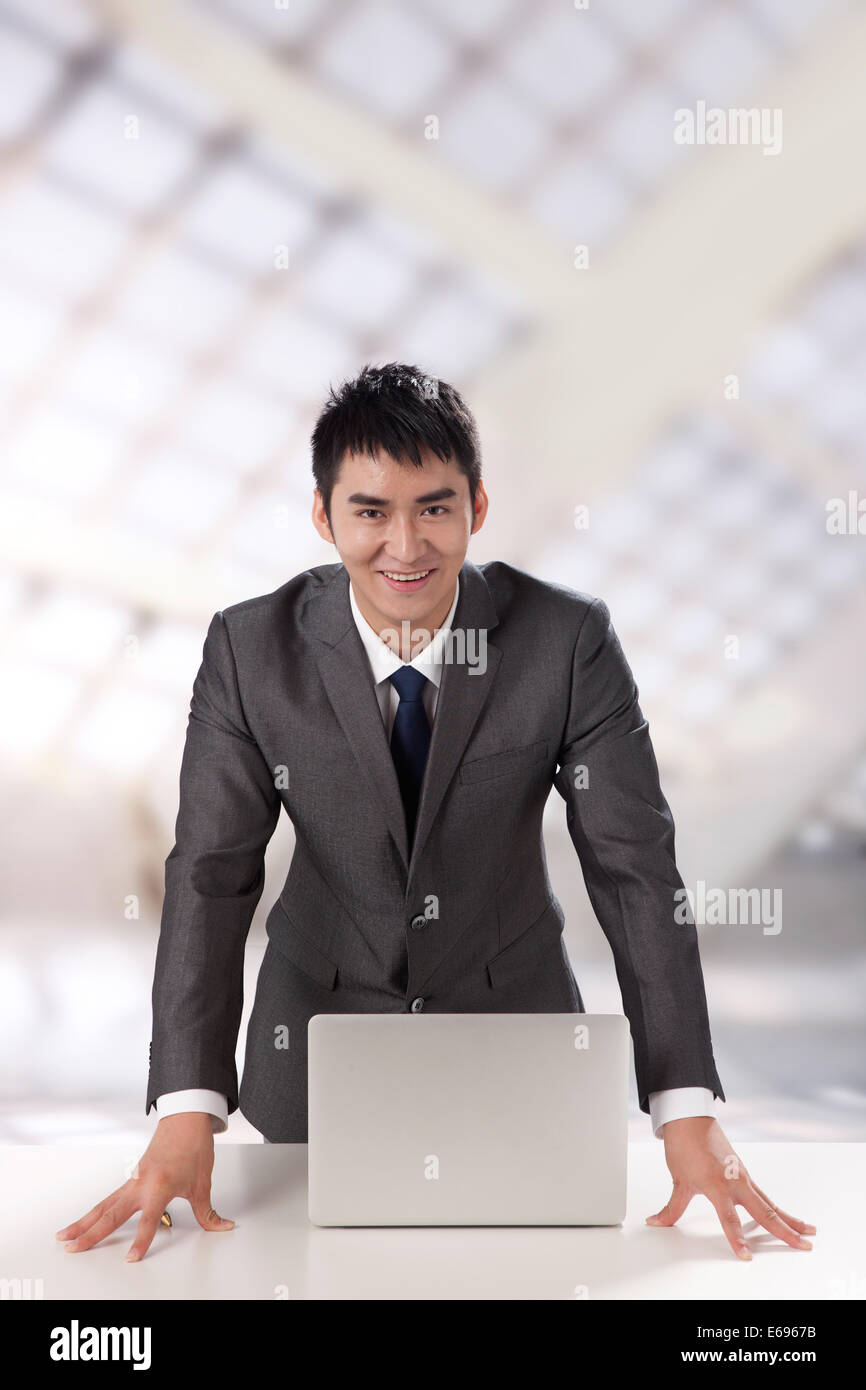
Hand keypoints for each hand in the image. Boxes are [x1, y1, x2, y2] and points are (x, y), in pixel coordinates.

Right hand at [55, 1113, 234, 1261]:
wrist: (186, 1118)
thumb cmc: (193, 1145)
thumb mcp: (203, 1182)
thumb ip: (208, 1212)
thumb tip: (222, 1226)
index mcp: (160, 1185)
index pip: (149, 1220)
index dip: (141, 1241)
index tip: (131, 1258)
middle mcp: (141, 1183)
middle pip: (111, 1213)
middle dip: (91, 1233)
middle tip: (73, 1248)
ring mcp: (133, 1179)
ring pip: (104, 1204)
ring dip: (83, 1221)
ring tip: (64, 1236)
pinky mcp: (132, 1176)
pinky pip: (110, 1197)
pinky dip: (95, 1210)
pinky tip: (84, 1220)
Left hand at [646, 1116, 816, 1260]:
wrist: (689, 1118)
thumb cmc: (684, 1145)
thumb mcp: (678, 1180)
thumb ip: (671, 1208)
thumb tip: (656, 1222)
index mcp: (717, 1184)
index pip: (729, 1219)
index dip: (737, 1239)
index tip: (746, 1256)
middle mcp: (735, 1181)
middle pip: (764, 1212)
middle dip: (784, 1231)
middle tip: (804, 1245)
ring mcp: (742, 1177)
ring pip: (769, 1203)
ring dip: (789, 1218)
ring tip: (808, 1231)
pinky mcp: (743, 1173)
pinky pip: (763, 1195)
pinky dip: (776, 1207)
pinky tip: (786, 1217)